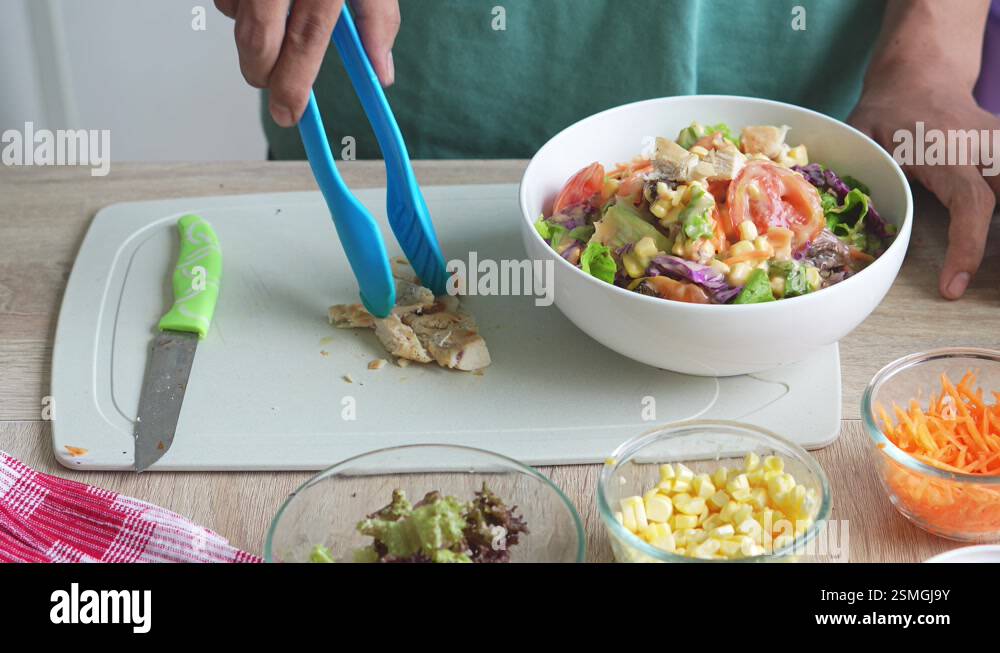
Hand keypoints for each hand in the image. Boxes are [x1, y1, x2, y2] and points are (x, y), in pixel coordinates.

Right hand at [215, 0, 400, 126]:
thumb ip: (378, 18)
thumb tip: (381, 71)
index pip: (304, 40)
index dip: (293, 85)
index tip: (288, 114)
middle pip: (256, 38)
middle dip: (262, 72)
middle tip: (273, 84)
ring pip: (234, 13)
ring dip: (252, 28)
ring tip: (277, 12)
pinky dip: (239, 0)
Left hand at [850, 78, 999, 298]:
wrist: (922, 71)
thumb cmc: (888, 106)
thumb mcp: (861, 132)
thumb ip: (848, 173)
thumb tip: (822, 215)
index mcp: (948, 149)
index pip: (970, 203)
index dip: (966, 248)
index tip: (953, 287)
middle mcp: (984, 147)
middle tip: (986, 292)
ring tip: (982, 271)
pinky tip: (993, 240)